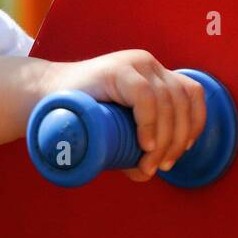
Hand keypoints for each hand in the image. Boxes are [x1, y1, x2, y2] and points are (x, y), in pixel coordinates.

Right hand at [44, 49, 205, 182]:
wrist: (43, 99)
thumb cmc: (79, 116)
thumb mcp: (115, 130)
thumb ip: (132, 147)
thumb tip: (146, 173)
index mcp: (154, 74)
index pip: (191, 94)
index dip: (194, 124)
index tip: (181, 152)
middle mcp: (148, 65)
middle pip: (181, 102)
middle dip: (177, 140)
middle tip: (160, 166)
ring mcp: (134, 64)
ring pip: (167, 102)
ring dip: (164, 139)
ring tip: (149, 162)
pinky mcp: (117, 70)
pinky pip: (145, 97)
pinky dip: (150, 124)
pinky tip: (144, 144)